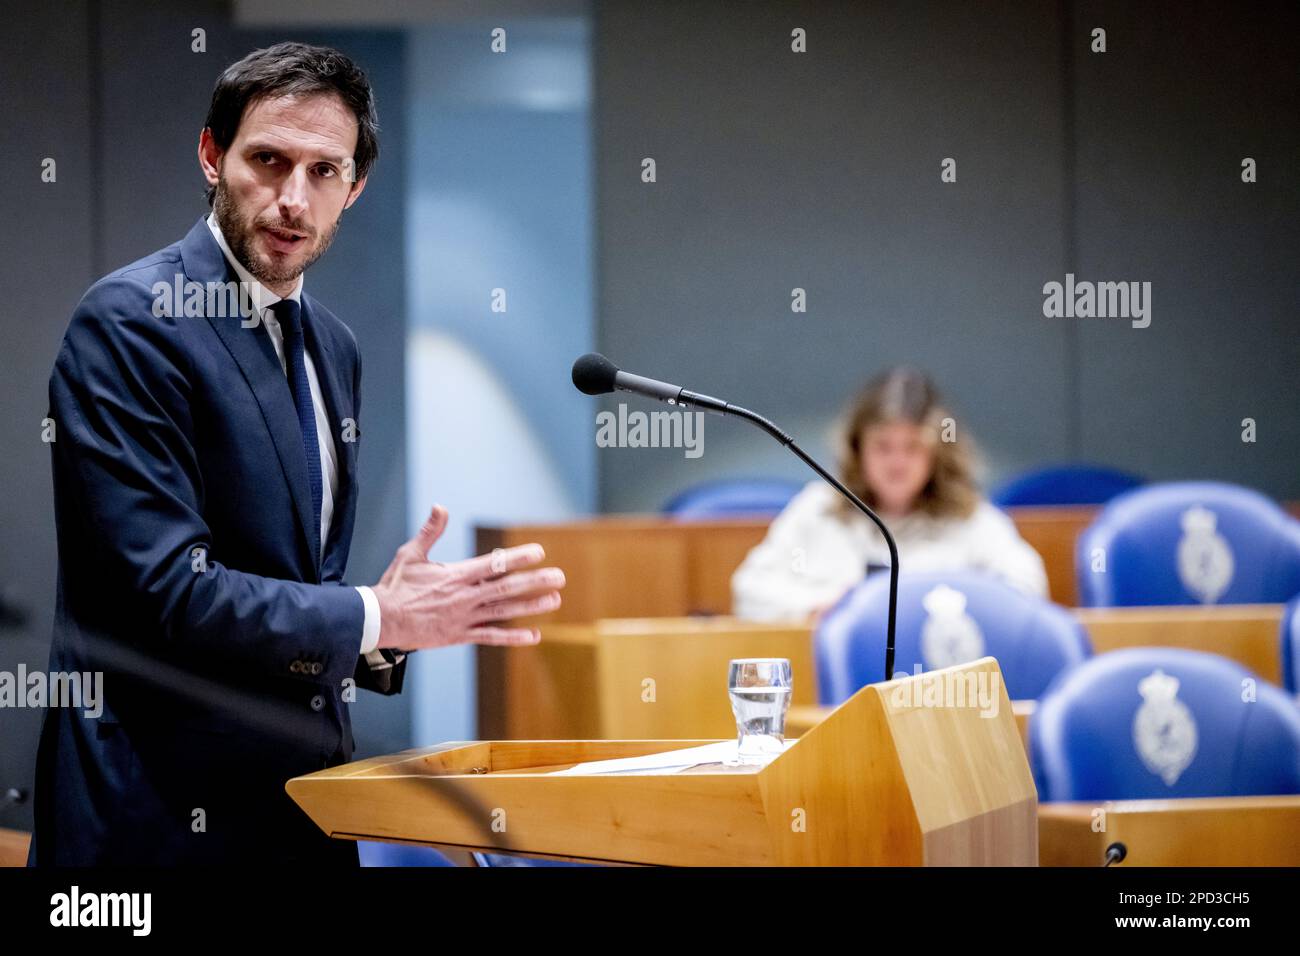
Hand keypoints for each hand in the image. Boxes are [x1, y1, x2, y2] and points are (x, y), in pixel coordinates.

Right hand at [371, 504, 564, 651]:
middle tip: (559, 577)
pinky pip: (491, 636)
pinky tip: (534, 636)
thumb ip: (430, 532)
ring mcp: (464, 618)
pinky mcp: (460, 635)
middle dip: (534, 582)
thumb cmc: (395, 586)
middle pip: (506, 588)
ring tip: (554, 600)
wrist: (380, 621)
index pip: (493, 564)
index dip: (517, 558)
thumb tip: (439, 507)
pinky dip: (513, 637)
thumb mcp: (411, 554)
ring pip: (504, 611)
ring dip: (531, 606)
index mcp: (456, 575)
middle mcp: (465, 597)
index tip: (538, 552)